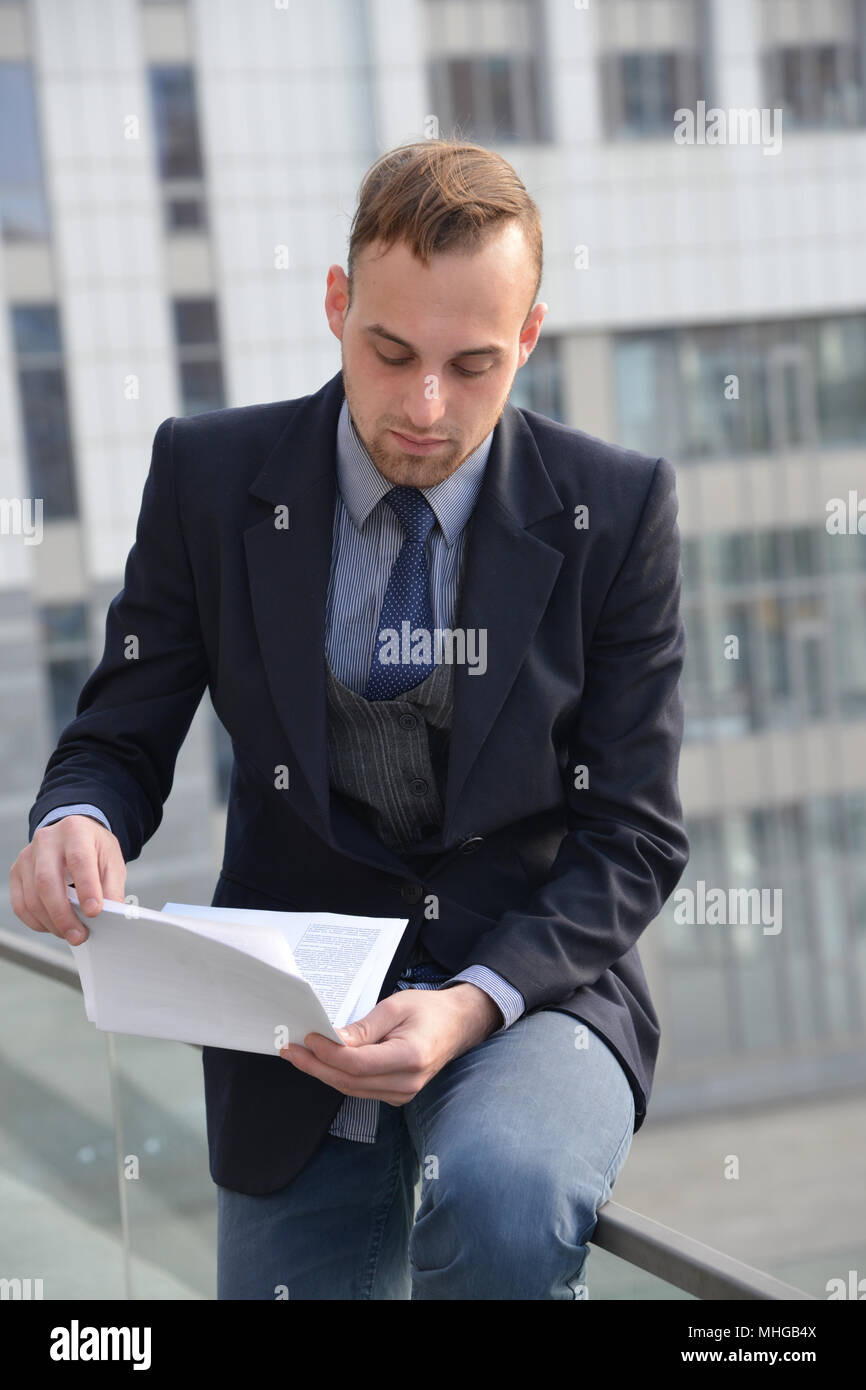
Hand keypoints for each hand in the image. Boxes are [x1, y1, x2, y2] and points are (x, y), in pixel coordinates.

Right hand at [9, 816, 126, 945]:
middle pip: (47, 881)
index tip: (94, 912)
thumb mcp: (112, 861)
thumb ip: (112, 887)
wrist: (73, 835)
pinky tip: (54, 927)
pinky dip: (37, 922)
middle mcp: (46, 841)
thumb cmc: (94, 849)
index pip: (78, 860)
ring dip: (51, 923)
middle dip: (63, 915)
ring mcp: (27, 857)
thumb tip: (109, 916)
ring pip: (32, 898)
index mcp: (75, 831)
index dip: (86, 888)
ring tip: (71, 934)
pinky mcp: (17, 873)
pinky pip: (21, 905)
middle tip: (79, 936)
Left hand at [280, 983, 501, 1104]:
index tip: (308, 1038)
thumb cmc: (428, 1011)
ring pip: (352, 1089)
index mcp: (410, 1057)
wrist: (457, 1025)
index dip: (328, 1053)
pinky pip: (361, 1090)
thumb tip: (333, 1040)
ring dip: (323, 1073)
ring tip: (299, 1054)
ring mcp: (403, 1094)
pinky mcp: (397, 1095)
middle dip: (316, 1066)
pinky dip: (339, 1077)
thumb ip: (364, 1028)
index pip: (358, 1064)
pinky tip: (323, 1063)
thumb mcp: (395, 1007)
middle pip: (350, 1081)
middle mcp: (407, 1083)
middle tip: (291, 1049)